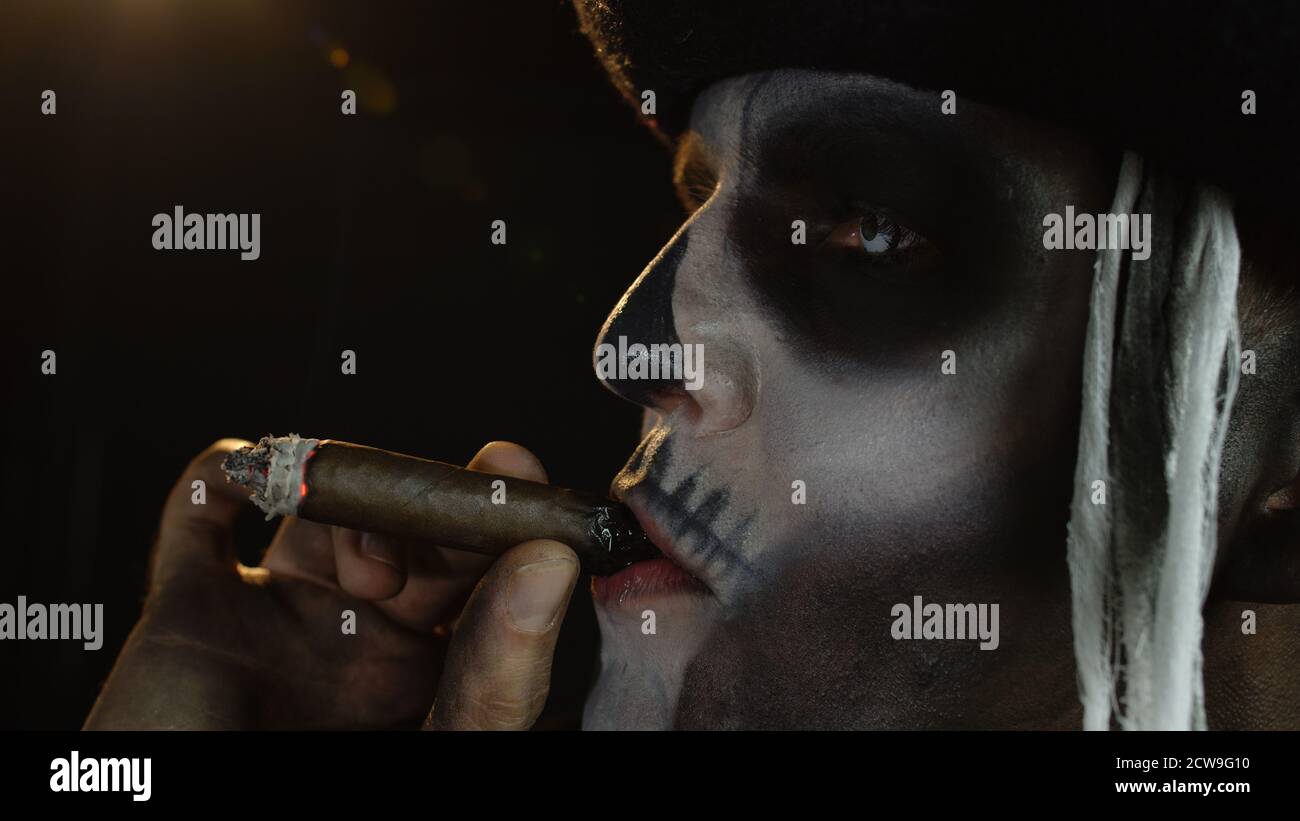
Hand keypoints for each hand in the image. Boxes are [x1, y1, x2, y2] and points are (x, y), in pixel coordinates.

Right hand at [84, 438, 579, 729]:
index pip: (474, 576)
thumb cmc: (305, 813)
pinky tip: (249, 472)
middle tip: (439, 486)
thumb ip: (494, 672)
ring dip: (339, 493)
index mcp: (420, 677)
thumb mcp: (440, 745)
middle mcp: (352, 641)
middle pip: (404, 535)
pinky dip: (221, 476)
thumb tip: (553, 565)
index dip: (496, 519)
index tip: (512, 470)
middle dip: (426, 498)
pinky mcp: (187, 611)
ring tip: (354, 543)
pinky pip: (200, 519)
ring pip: (319, 517)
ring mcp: (271, 620)